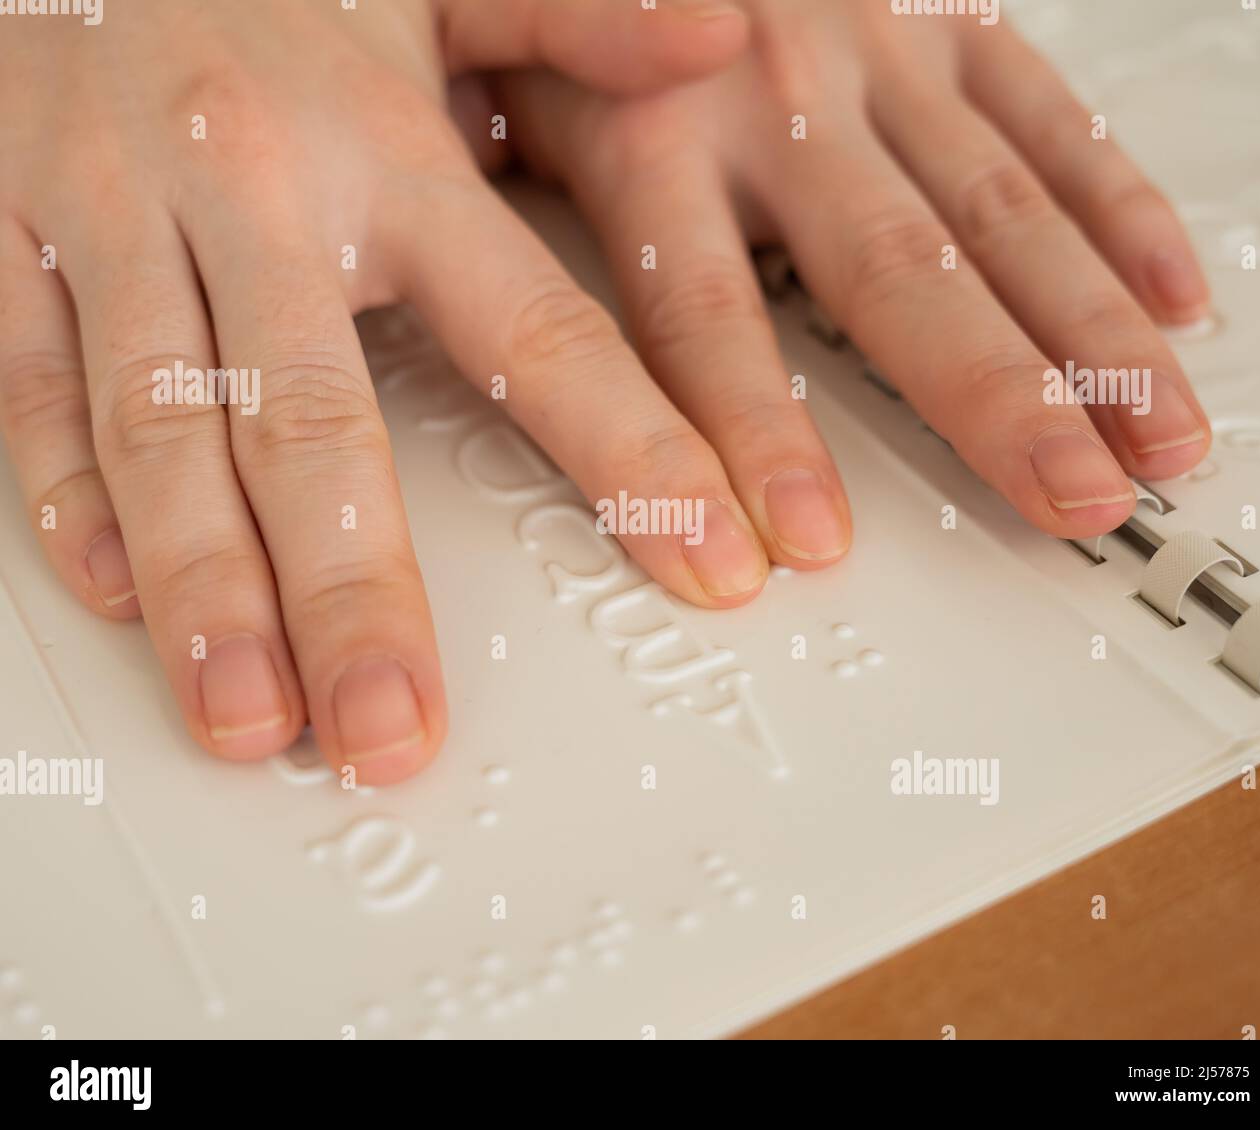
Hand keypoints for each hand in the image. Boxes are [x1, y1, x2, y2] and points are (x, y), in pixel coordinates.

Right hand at [0, 0, 748, 783]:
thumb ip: (580, 15)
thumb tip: (726, 36)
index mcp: (387, 152)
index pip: (541, 338)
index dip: (637, 459)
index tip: (710, 566)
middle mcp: (254, 198)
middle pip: (318, 429)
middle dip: (358, 597)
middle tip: (392, 729)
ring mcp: (113, 219)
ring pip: (158, 432)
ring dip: (207, 589)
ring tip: (251, 717)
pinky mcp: (1, 233)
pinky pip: (32, 381)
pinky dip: (69, 495)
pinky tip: (122, 597)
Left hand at [491, 0, 1213, 541]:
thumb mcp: (490, 49)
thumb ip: (501, 159)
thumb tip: (503, 233)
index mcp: (649, 128)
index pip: (705, 311)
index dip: (756, 431)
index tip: (804, 538)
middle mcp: (776, 95)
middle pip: (900, 276)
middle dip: (999, 400)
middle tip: (1069, 503)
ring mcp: (878, 55)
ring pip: (1001, 215)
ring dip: (1090, 337)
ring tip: (1147, 444)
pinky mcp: (949, 16)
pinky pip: (1049, 119)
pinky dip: (1119, 213)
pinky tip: (1168, 304)